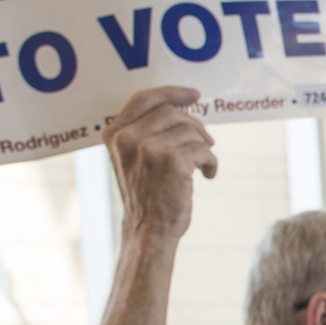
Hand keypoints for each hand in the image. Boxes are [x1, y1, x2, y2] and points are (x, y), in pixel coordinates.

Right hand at [105, 87, 216, 241]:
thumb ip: (146, 133)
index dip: (172, 93)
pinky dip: (211, 162)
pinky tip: (207, 175)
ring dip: (204, 147)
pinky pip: (203, 149)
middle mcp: (127, 139)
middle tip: (206, 142)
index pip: (144, 99)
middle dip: (195, 126)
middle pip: (172, 112)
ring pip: (191, 130)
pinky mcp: (172, 162)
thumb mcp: (134, 159)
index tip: (194, 96)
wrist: (149, 231)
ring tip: (202, 165)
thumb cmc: (147, 197)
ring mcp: (148, 149)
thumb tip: (183, 109)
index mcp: (114, 135)